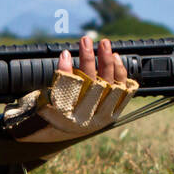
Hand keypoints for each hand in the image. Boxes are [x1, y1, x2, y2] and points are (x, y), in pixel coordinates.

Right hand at [2, 35, 136, 142]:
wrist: (69, 133)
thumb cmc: (56, 115)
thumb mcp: (50, 102)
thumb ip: (59, 81)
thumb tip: (64, 55)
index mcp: (70, 119)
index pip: (71, 90)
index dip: (67, 70)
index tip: (64, 53)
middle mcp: (90, 118)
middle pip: (93, 84)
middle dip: (89, 59)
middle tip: (85, 40)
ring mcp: (105, 115)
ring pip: (111, 84)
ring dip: (108, 62)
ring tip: (104, 44)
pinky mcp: (115, 111)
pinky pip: (123, 90)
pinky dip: (121, 72)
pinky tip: (115, 57)